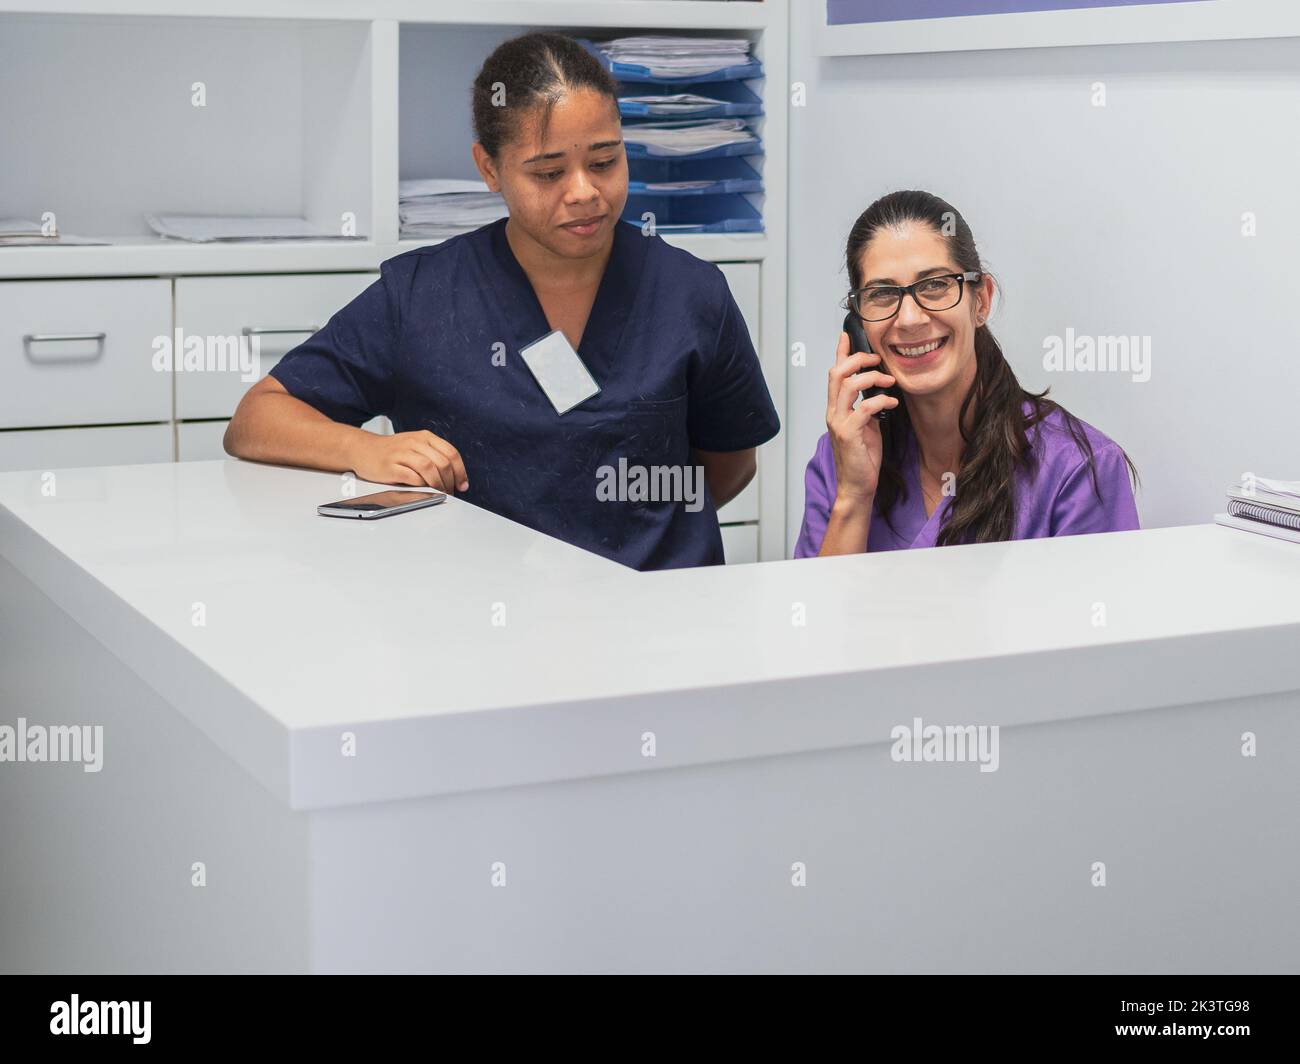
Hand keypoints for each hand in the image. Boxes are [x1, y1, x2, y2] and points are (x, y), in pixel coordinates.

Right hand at [351, 430, 468, 493]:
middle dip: (450, 481)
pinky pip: (412, 477)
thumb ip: (434, 456)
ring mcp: (402, 453)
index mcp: (425, 437)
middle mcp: (414, 443)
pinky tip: (423, 490)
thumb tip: (455, 478)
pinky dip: (421, 486)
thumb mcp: (416, 446)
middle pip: (442, 463)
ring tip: (439, 493)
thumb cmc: (392, 452)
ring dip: (438, 485)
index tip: (462, 485)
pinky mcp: (390, 466)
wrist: (363, 449)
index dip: (460, 472)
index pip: (451, 453)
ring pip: (429, 468)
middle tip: (450, 492)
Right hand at [825, 330, 898, 504]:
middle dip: (858, 359)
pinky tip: (893, 403)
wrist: (857, 486)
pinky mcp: (849, 434)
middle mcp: (833, 412)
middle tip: (878, 359)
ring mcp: (838, 422)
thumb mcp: (866, 426)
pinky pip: (864, 408)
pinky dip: (881, 401)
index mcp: (836, 408)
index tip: (847, 335)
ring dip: (872, 378)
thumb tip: (877, 391)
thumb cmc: (862, 458)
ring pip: (848, 385)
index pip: (834, 374)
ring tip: (889, 381)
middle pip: (837, 373)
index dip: (840, 352)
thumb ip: (866, 407)